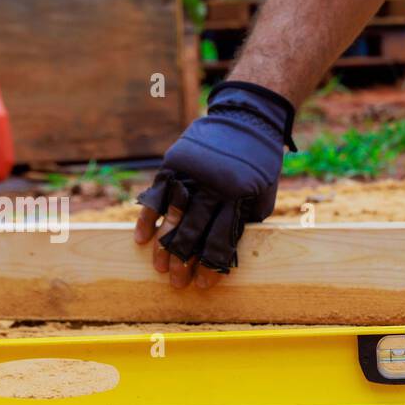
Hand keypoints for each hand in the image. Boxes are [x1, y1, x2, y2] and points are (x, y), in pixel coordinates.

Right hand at [135, 81, 293, 288]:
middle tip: (176, 284)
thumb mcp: (263, 195)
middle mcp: (212, 189)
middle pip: (193, 235)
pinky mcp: (174, 164)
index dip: (210, 266)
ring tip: (159, 269)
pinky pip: (157, 196)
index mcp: (237, 199)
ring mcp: (191, 176)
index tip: (203, 285)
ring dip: (163, 247)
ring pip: (172, 218)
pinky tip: (141, 239)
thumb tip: (225, 253)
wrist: (247, 119)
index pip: (220, 242)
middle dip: (183, 264)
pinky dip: (148, 218)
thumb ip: (245, 221)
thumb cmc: (260, 165)